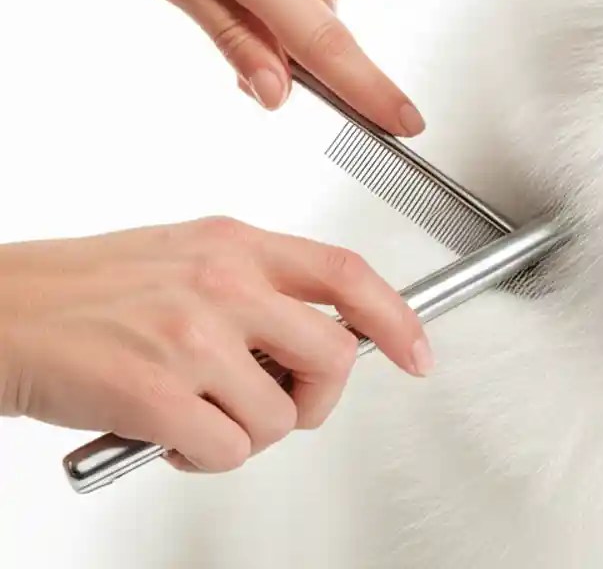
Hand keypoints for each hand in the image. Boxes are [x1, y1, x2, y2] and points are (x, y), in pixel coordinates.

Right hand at [0, 217, 430, 471]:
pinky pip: (230, 451)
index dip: (397, 317)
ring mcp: (193, 337)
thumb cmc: (84, 293)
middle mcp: (223, 282)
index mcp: (234, 244)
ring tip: (195, 416)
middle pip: (334, 356)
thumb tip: (317, 339)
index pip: (347, 272)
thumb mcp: (185, 259)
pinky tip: (167, 435)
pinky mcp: (157, 392)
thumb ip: (256, 289)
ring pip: (280, 416)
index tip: (418, 353)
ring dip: (245, 434)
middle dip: (314, 400)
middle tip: (278, 405)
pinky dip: (203, 459)